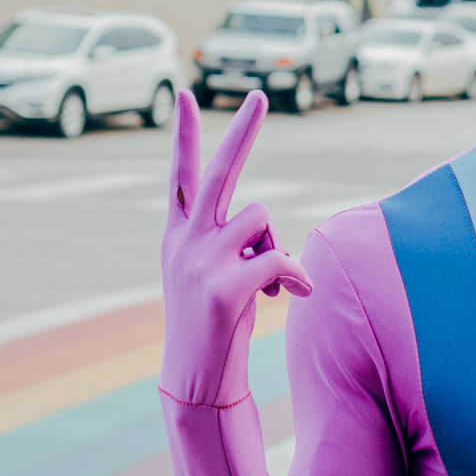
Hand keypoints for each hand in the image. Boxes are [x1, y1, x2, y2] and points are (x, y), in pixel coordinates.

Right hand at [161, 90, 311, 406]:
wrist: (197, 381)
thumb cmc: (214, 326)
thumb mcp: (211, 275)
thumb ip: (229, 242)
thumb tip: (264, 227)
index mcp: (178, 234)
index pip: (181, 175)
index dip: (185, 135)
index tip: (184, 95)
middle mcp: (185, 240)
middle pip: (219, 171)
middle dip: (242, 130)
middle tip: (258, 95)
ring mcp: (202, 261)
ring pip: (262, 218)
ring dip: (278, 245)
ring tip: (272, 281)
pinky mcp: (225, 288)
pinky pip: (281, 259)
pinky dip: (296, 275)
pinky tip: (294, 296)